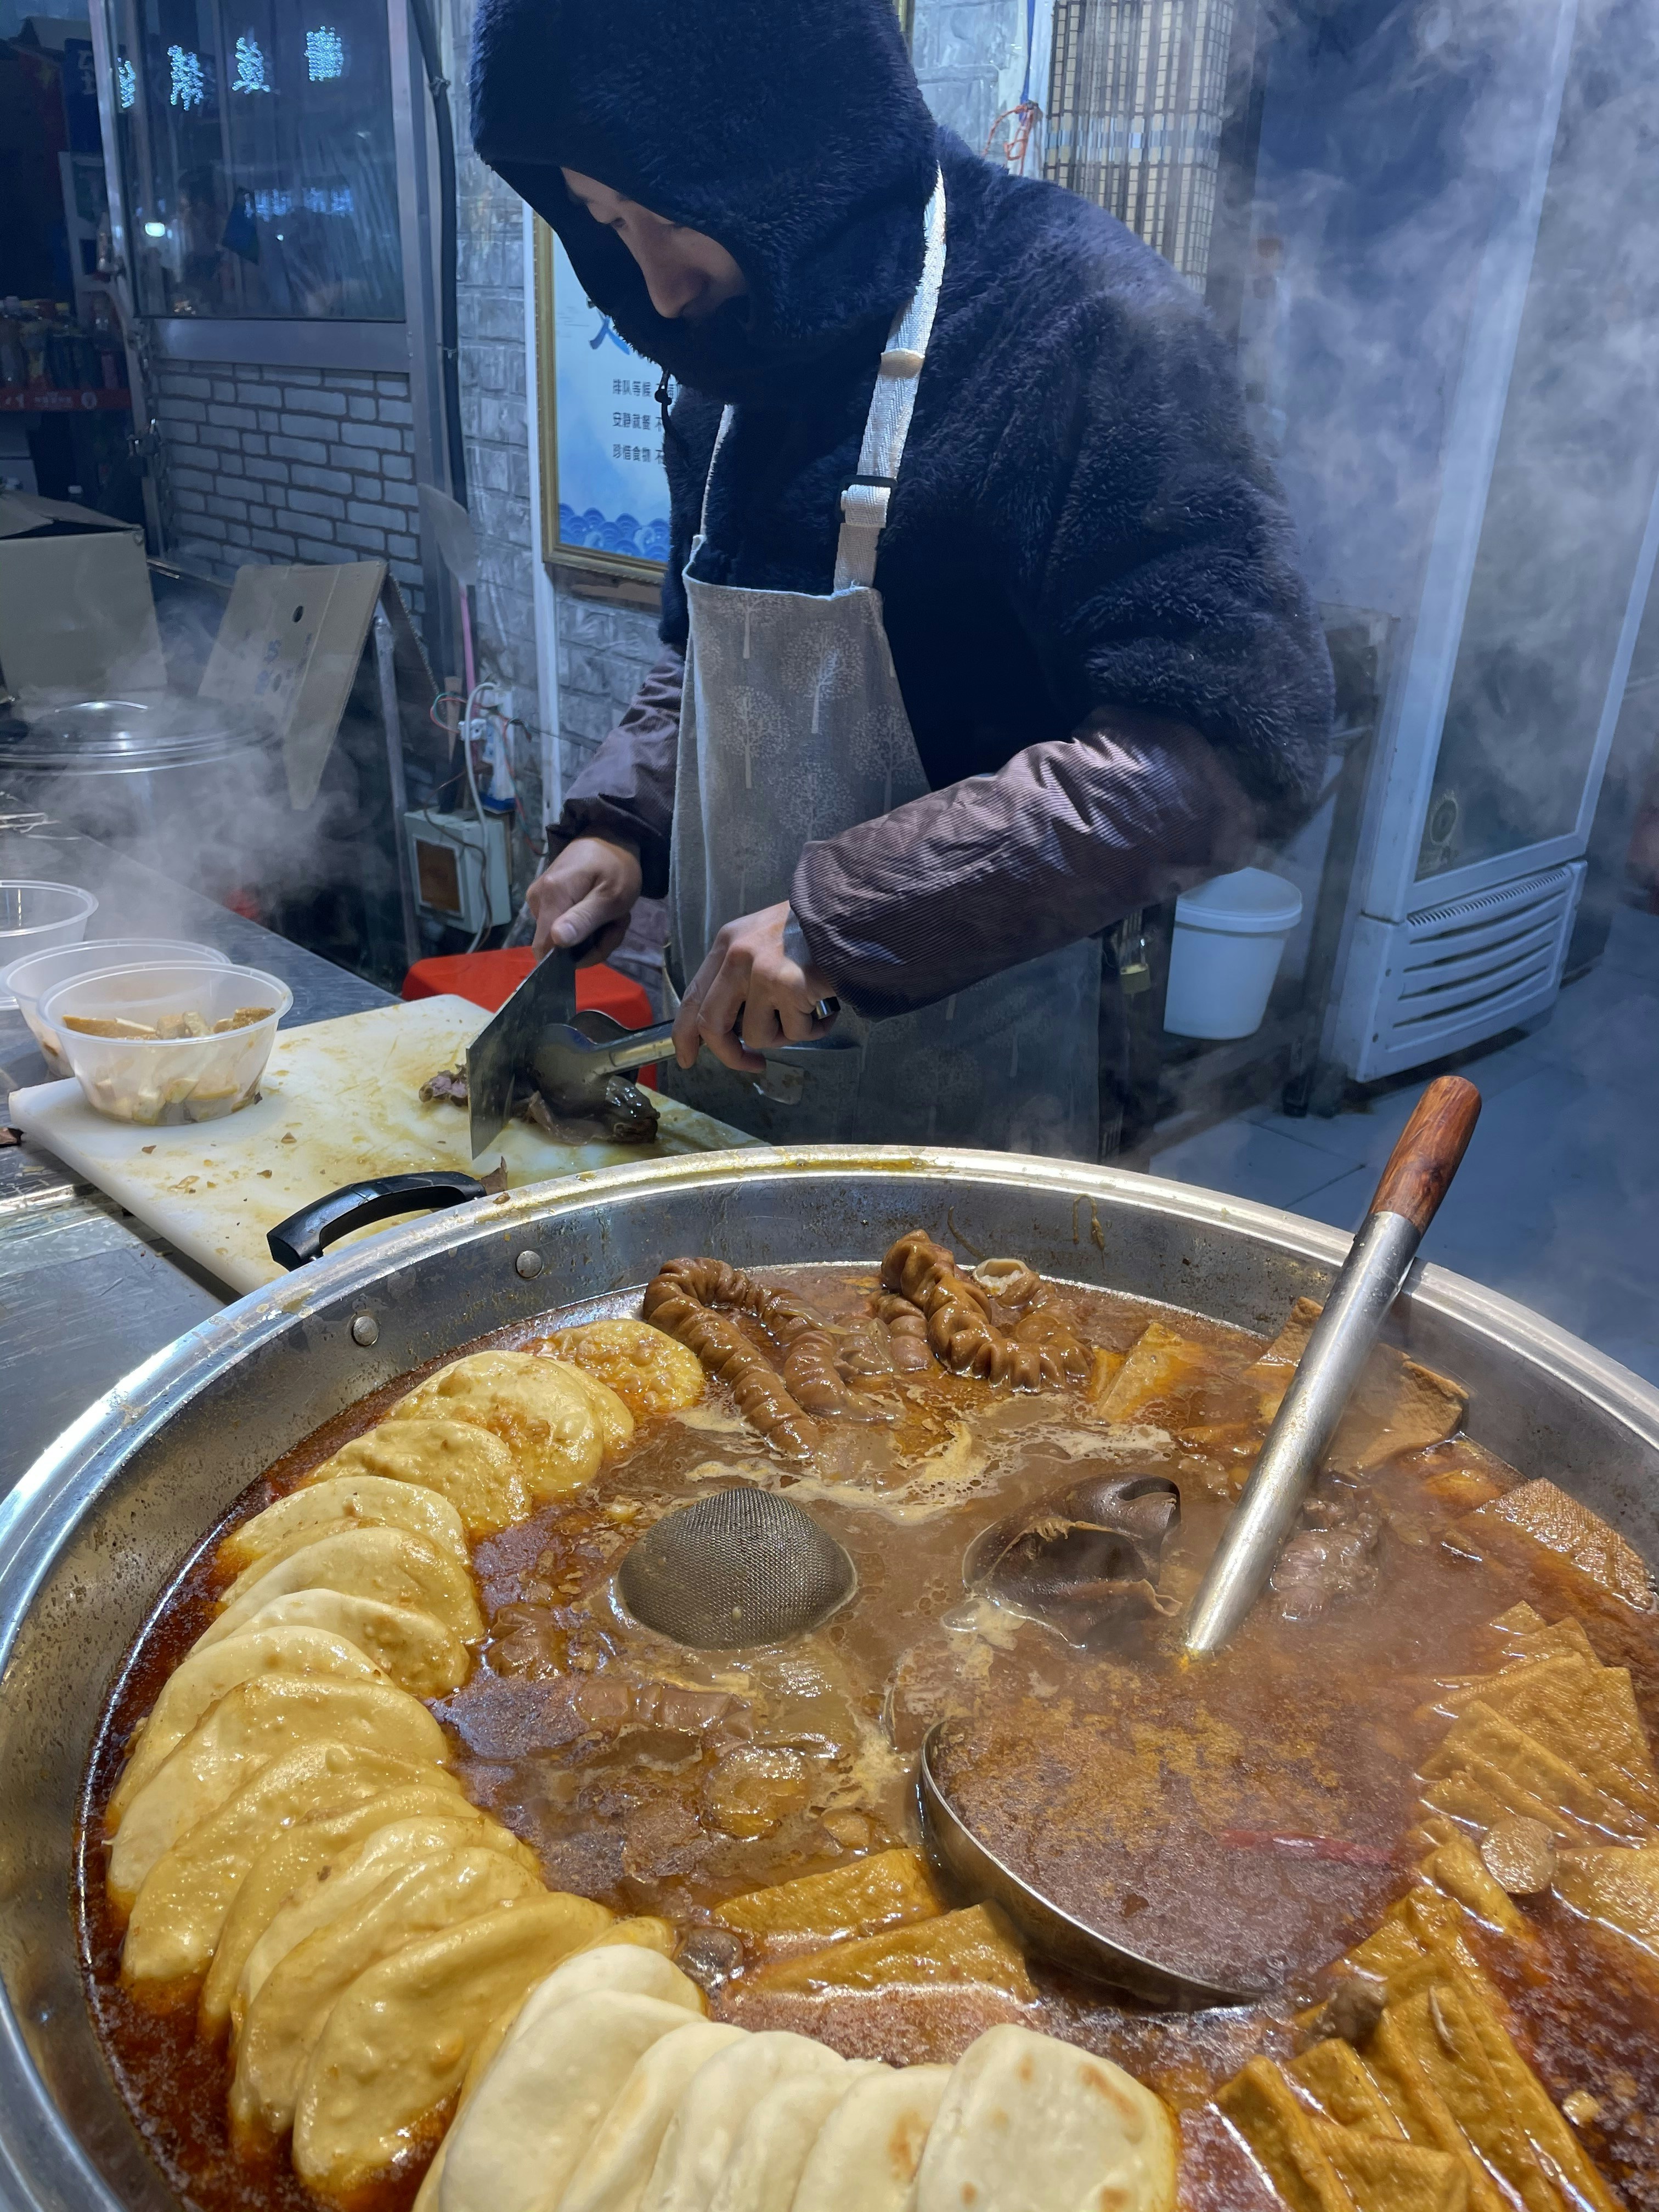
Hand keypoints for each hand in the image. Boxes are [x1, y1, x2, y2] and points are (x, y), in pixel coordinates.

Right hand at [526, 836, 641, 960]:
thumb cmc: (617, 865)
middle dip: (594, 942)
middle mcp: (537, 899)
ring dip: (595, 934)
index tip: (602, 942)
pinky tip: (602, 909)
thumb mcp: (612, 896)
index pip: (545, 948)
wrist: (611, 837)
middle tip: (617, 922)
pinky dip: (588, 925)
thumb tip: (557, 940)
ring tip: (613, 913)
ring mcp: (539, 899)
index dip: (573, 957)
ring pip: (564, 939)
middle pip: (558, 946)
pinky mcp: (546, 899)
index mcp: (551, 896)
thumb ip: (584, 919)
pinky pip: (565, 926)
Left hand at [672, 902, 838, 1072]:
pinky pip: (796, 1033)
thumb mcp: (765, 941)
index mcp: (728, 943)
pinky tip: (828, 1008)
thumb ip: (743, 976)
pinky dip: (816, 1029)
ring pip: (758, 1035)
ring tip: (809, 1012)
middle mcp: (738, 955)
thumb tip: (732, 1025)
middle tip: (752, 1064)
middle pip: (712, 1024)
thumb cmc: (816, 933)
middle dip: (730, 1055)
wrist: (854, 915)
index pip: (693, 996)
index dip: (685, 1034)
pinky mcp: (790, 986)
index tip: (687, 1057)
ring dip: (787, 1035)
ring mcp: (762, 971)